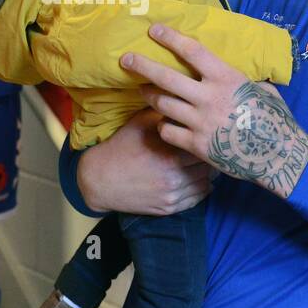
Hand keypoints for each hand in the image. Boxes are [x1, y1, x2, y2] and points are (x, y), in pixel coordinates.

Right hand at [74, 107, 212, 215]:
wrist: (100, 180)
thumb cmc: (121, 147)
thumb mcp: (140, 124)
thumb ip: (163, 112)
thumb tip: (183, 99)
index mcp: (170, 156)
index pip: (202, 147)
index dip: (204, 139)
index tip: (205, 133)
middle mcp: (174, 178)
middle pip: (207, 167)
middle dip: (206, 156)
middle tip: (208, 147)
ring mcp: (172, 196)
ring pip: (205, 184)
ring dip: (206, 173)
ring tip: (203, 162)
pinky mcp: (168, 208)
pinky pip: (196, 199)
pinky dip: (201, 189)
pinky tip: (198, 179)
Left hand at [121, 24, 307, 198]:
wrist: (279, 155)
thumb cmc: (275, 119)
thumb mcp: (262, 89)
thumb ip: (241, 80)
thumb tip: (233, 73)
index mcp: (226, 78)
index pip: (192, 51)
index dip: (171, 38)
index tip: (154, 30)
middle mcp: (209, 97)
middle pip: (166, 77)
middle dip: (142, 65)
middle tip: (126, 59)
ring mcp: (200, 122)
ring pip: (162, 104)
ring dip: (149, 95)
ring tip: (143, 91)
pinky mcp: (196, 145)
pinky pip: (167, 131)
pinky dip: (162, 126)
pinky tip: (164, 124)